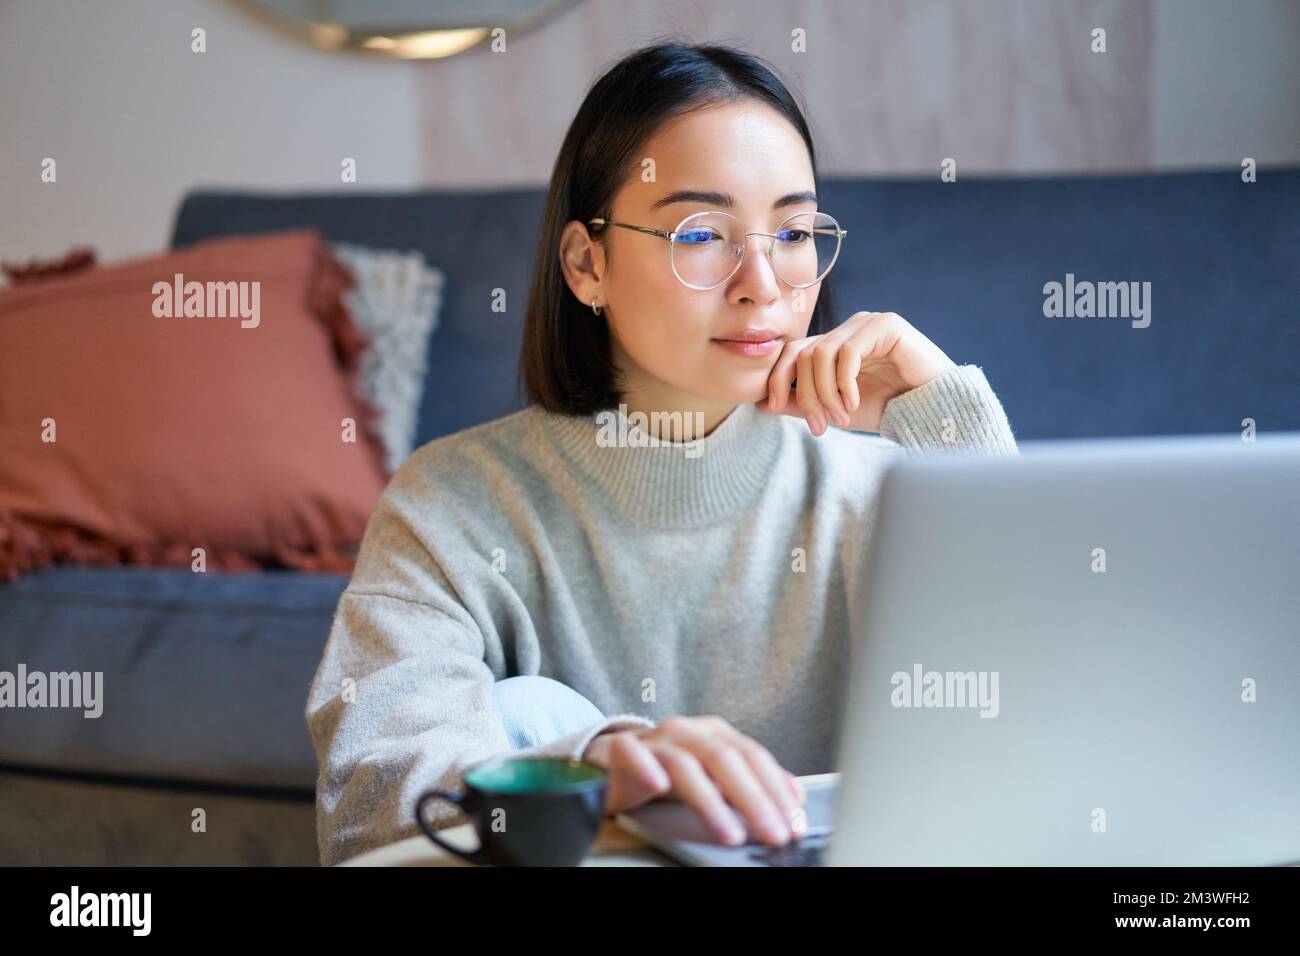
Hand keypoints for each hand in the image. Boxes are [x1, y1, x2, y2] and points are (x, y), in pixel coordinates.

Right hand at [581, 715, 805, 845]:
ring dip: (710, 800)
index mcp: (715, 734)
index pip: (753, 757)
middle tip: (773, 832)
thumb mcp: (713, 777)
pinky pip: (632, 752)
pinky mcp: (622, 748)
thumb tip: (794, 798)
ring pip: (686, 763)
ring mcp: (655, 739)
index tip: (794, 820)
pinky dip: (646, 766)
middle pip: (726, 759)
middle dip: (754, 799)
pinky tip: (659, 785)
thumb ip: (749, 785)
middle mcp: (688, 731)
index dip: (776, 788)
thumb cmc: (668, 771)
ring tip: (729, 831)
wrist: (611, 761)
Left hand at [757, 311, 956, 434]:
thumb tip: (764, 401)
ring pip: (821, 353)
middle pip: (803, 354)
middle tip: (819, 426)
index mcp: (833, 344)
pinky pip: (848, 351)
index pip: (792, 352)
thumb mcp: (835, 410)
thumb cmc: (888, 408)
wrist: (932, 409)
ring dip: (825, 393)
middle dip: (806, 395)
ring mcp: (866, 324)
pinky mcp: (886, 325)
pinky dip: (844, 382)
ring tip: (841, 418)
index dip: (776, 378)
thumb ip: (802, 403)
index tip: (772, 407)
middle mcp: (847, 329)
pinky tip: (854, 403)